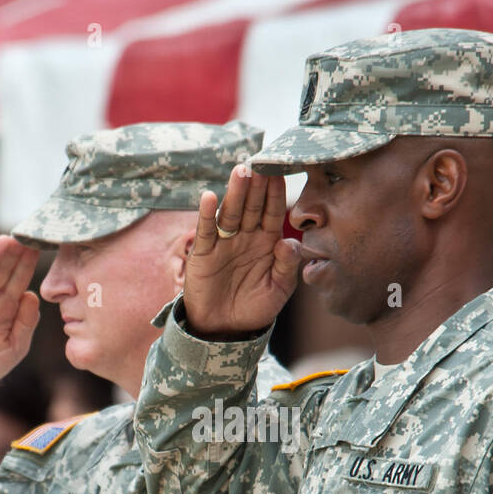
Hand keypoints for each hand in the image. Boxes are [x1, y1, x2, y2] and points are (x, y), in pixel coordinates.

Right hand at [0, 235, 40, 399]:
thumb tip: (33, 295)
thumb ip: (25, 323)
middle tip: (29, 233)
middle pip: (3, 269)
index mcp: (6, 306)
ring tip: (6, 241)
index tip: (43, 244)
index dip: (29, 262)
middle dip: (15, 252)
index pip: (19, 278)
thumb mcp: (14, 347)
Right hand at [183, 164, 301, 336]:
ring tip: (241, 171)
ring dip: (235, 192)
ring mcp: (224, 243)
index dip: (276, 194)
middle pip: (252, 206)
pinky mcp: (204, 253)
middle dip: (257, 186)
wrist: (225, 330)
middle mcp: (246, 237)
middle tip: (261, 163)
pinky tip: (209, 197)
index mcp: (267, 242)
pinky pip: (206, 231)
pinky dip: (207, 214)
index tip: (281, 172)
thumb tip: (288, 243)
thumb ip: (287, 266)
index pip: (273, 212)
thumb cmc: (255, 308)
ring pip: (231, 213)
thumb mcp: (278, 290)